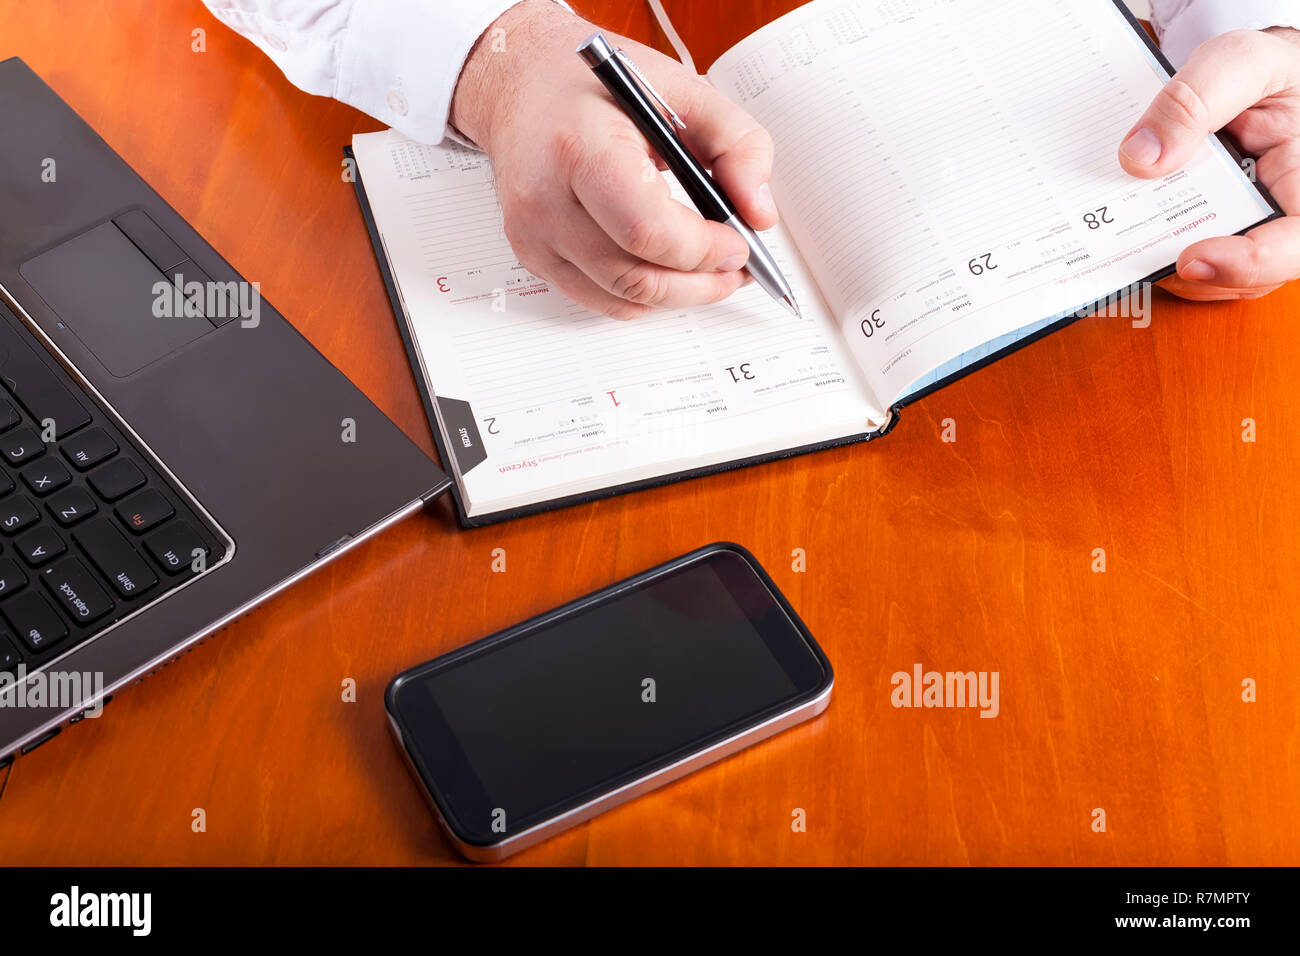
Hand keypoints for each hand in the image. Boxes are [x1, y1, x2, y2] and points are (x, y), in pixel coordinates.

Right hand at [451, 0, 776, 318]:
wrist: (519, 84)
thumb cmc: (595, 87)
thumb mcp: (681, 90)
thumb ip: (737, 144)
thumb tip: (760, 213)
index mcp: (580, 148)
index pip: (647, 230)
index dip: (703, 249)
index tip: (739, 242)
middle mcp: (545, 200)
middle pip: (635, 278)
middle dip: (700, 283)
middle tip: (737, 268)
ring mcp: (534, 236)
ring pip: (621, 300)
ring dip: (678, 296)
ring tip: (712, 272)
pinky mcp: (534, 257)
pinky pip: (600, 300)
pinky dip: (645, 296)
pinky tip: (670, 271)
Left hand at [1118, 28, 1299, 299]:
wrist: (1253, 79)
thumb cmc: (1264, 71)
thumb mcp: (1240, 62)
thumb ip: (1195, 101)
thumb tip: (1141, 159)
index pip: (1295, 243)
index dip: (1249, 264)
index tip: (1192, 259)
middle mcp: (1282, 217)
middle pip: (1242, 276)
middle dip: (1182, 266)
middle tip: (1127, 241)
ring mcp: (1248, 233)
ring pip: (1205, 277)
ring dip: (1156, 258)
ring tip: (1119, 225)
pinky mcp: (1213, 237)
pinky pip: (1179, 263)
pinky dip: (1148, 248)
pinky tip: (1122, 221)